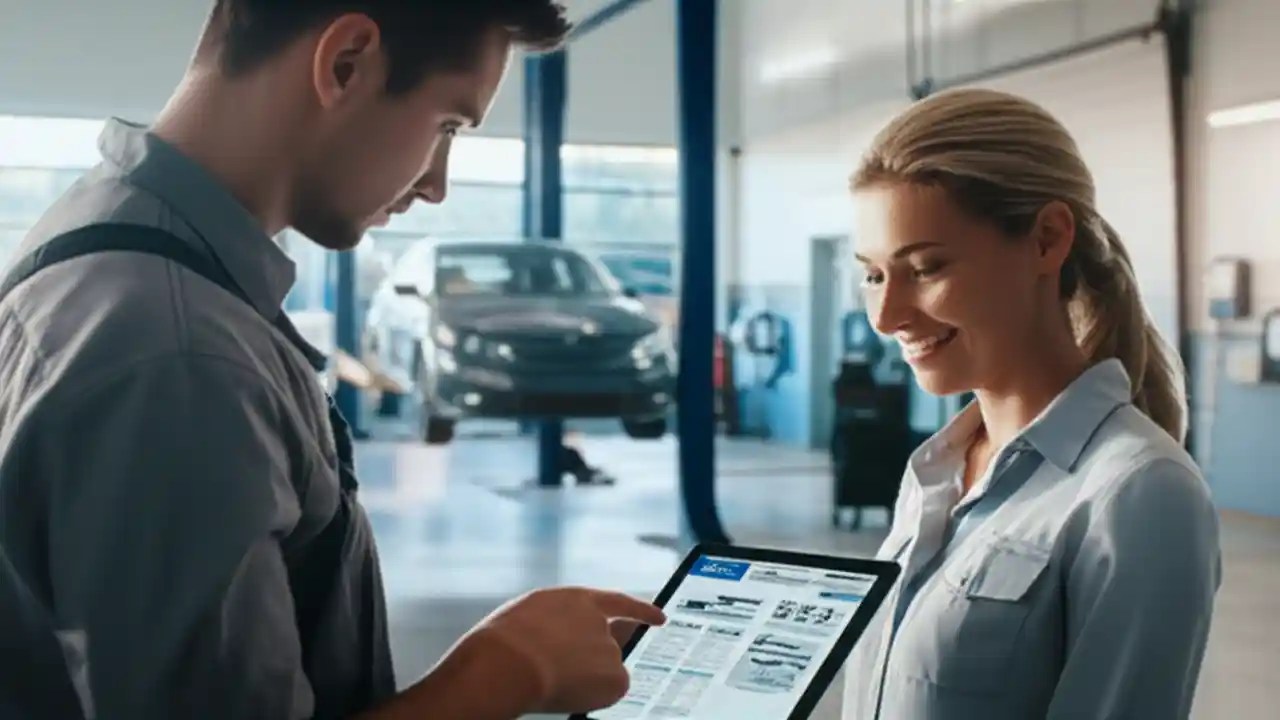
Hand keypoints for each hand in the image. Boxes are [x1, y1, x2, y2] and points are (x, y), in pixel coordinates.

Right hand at [464, 587, 665, 713]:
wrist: (507, 662)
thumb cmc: (506, 641)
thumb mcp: (534, 615)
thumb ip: (561, 621)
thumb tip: (571, 641)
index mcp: (578, 600)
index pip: (618, 604)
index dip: (640, 611)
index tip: (660, 617)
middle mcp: (601, 620)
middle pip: (610, 644)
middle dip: (594, 658)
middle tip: (568, 667)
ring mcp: (611, 647)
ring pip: (605, 670)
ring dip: (587, 676)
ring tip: (552, 676)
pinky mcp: (617, 675)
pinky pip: (610, 688)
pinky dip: (595, 693)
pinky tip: (569, 689)